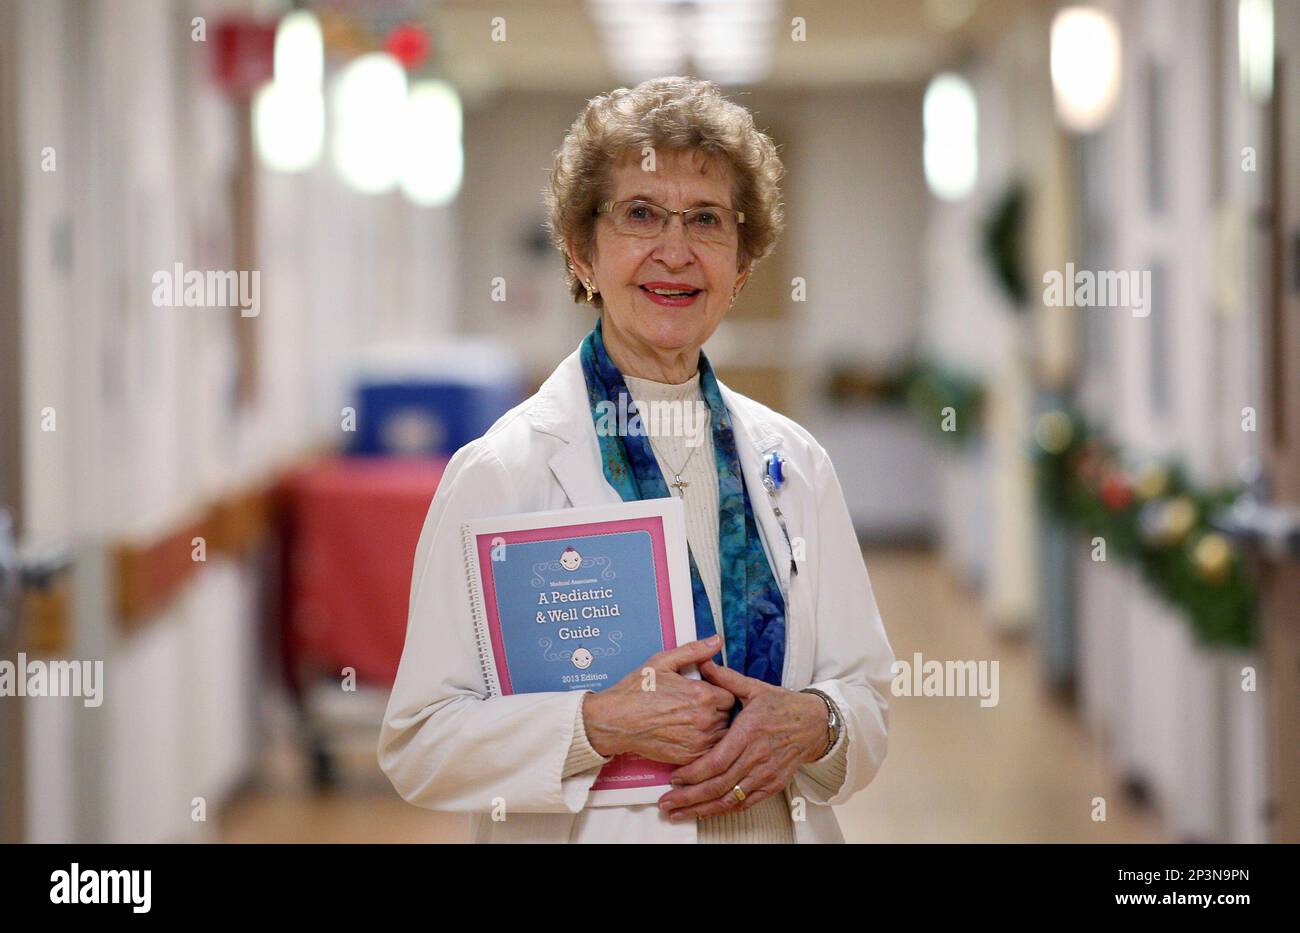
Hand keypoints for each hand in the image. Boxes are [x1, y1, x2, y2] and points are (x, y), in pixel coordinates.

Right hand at [582, 636, 736, 764]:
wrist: (616, 720)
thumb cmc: (636, 692)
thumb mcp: (663, 662)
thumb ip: (694, 651)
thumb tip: (716, 641)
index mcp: (702, 695)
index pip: (730, 695)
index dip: (717, 692)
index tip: (705, 693)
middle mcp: (704, 720)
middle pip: (728, 715)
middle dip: (717, 710)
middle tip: (696, 706)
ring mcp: (698, 741)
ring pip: (722, 734)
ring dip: (713, 728)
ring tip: (691, 720)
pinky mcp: (690, 757)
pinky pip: (710, 751)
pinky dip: (704, 744)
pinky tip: (687, 735)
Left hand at [656, 659, 827, 820]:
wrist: (815, 724)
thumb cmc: (783, 706)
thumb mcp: (754, 687)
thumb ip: (726, 679)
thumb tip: (703, 662)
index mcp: (749, 732)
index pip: (717, 761)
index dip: (693, 774)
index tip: (674, 778)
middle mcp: (757, 757)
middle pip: (718, 785)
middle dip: (689, 798)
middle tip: (666, 804)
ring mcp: (766, 773)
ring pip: (729, 799)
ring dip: (702, 808)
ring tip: (678, 814)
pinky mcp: (772, 785)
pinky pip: (745, 803)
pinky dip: (723, 810)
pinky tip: (706, 811)